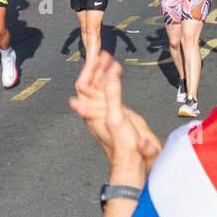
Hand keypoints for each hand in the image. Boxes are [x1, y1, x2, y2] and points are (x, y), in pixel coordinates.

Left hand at [68, 51, 161, 182]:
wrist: (131, 162)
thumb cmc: (122, 145)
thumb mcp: (117, 117)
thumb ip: (113, 95)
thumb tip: (109, 75)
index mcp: (92, 111)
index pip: (85, 85)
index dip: (91, 69)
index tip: (98, 56)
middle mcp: (96, 111)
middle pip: (91, 85)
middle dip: (97, 68)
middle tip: (104, 54)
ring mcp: (105, 113)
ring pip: (100, 89)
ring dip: (104, 74)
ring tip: (110, 60)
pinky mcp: (115, 115)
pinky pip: (110, 95)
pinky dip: (113, 83)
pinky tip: (116, 76)